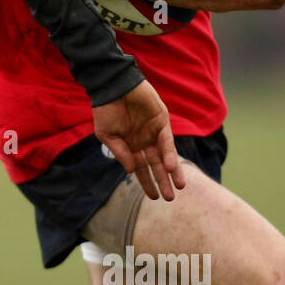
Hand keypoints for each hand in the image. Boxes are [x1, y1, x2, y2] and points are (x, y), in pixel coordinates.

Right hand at [92, 80, 185, 200]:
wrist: (113, 86)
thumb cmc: (105, 109)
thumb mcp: (106, 135)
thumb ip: (120, 152)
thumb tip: (130, 170)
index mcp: (130, 145)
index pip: (141, 168)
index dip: (147, 182)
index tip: (153, 197)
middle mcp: (144, 141)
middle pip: (155, 165)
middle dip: (162, 181)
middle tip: (169, 198)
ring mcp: (154, 131)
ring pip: (165, 156)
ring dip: (172, 172)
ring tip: (179, 187)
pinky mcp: (162, 121)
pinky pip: (167, 141)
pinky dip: (169, 154)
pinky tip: (170, 167)